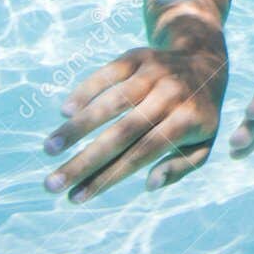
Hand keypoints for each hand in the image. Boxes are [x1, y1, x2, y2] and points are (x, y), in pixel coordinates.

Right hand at [44, 44, 227, 201]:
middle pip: (122, 132)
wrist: (204, 59)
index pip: (142, 154)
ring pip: (110, 102)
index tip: (76, 197)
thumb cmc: (197, 113)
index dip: (108, 177)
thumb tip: (149, 184)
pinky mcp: (137, 56)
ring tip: (49, 149)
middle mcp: (170, 95)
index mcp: (188, 120)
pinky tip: (64, 112)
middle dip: (84, 160)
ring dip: (77, 127)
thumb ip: (180, 167)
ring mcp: (153, 73)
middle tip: (51, 183)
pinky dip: (85, 91)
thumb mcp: (203, 143)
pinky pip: (106, 74)